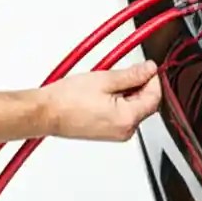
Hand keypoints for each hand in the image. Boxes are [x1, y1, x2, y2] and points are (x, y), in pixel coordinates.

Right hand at [39, 61, 162, 141]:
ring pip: (134, 107)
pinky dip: (119, 100)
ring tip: (109, 81)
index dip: (152, 78)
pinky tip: (105, 91)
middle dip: (140, 85)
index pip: (154, 97)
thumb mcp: (105, 79)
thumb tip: (149, 69)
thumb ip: (132, 75)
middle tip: (125, 70)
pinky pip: (122, 114)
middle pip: (146, 103)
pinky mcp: (108, 132)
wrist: (47, 112)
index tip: (146, 67)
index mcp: (127, 119)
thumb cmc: (68, 100)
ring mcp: (116, 133)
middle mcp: (125, 131)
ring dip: (128, 91)